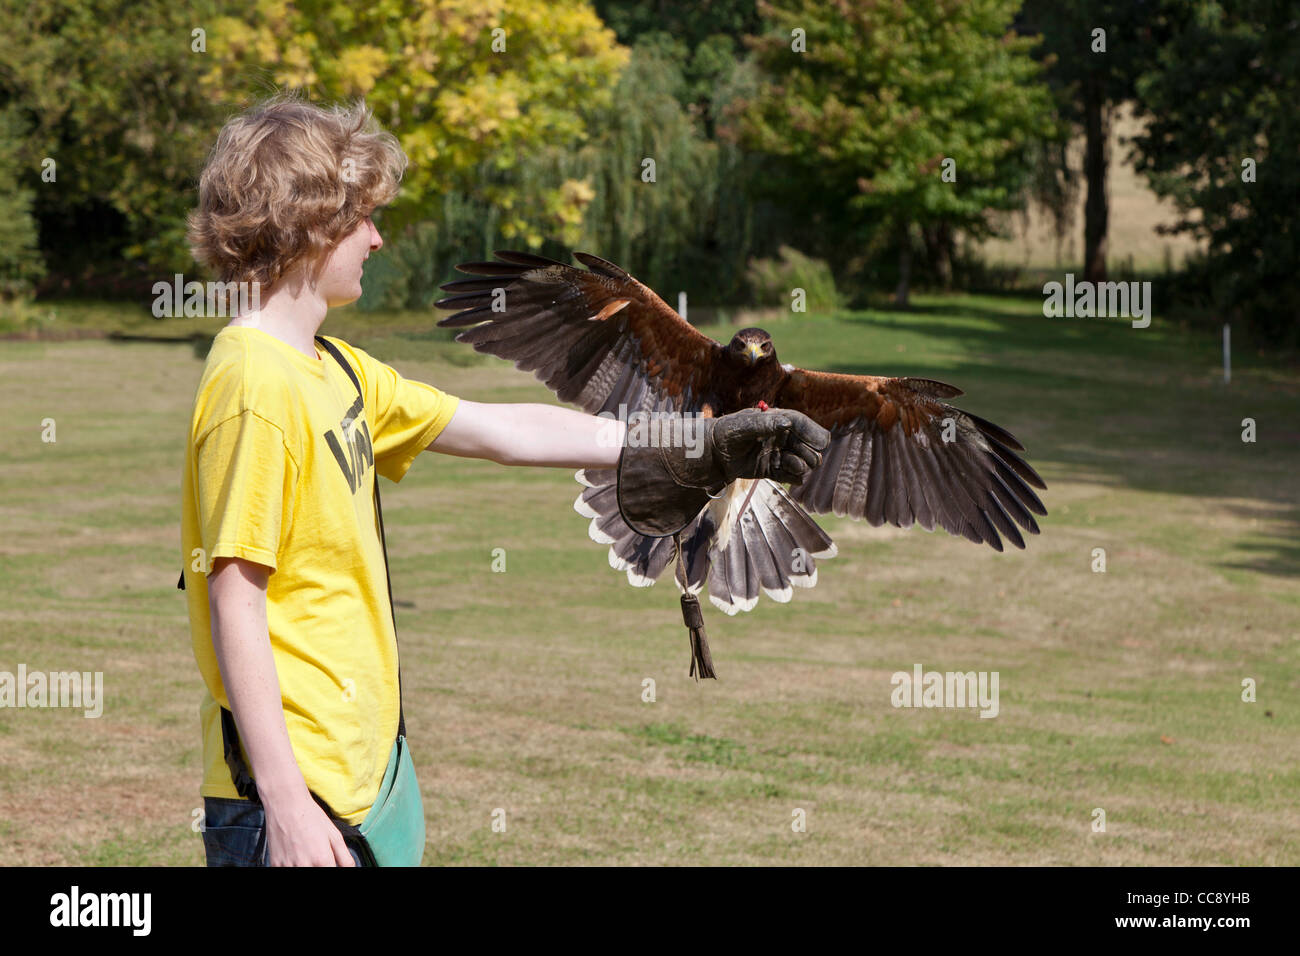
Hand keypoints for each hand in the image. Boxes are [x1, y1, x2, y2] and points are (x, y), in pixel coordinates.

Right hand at [264, 792, 355, 866]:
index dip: (330, 867)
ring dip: (305, 866)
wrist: (286, 805)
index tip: (328, 863)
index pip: (330, 873)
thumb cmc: (310, 817)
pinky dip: (292, 865)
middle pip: (316, 874)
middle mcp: (304, 866)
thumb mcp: (335, 835)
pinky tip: (294, 854)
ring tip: (304, 852)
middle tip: (316, 854)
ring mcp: (288, 866)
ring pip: (301, 872)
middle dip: (319, 866)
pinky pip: (286, 870)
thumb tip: (350, 869)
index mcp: (322, 859)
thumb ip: (345, 858)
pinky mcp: (275, 864)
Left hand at [709, 407, 829, 486]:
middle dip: (810, 452)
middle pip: (807, 444)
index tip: (822, 442)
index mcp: (777, 420)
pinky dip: (795, 476)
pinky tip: (791, 475)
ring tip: (791, 464)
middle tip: (807, 458)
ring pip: (803, 461)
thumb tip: (787, 422)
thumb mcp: (743, 425)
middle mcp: (781, 437)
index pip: (801, 424)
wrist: (713, 454)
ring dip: (803, 464)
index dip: (813, 432)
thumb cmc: (726, 433)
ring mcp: (779, 453)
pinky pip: (792, 475)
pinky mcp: (773, 469)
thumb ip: (764, 424)